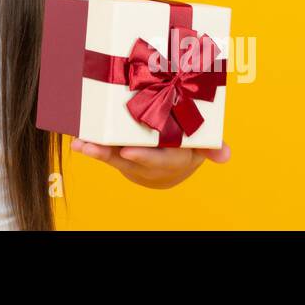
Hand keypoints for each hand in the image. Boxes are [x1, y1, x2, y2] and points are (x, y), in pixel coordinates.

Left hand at [71, 138, 230, 189]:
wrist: (173, 161)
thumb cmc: (188, 141)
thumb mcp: (202, 143)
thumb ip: (211, 145)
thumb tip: (226, 155)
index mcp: (176, 158)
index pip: (162, 160)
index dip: (145, 157)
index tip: (129, 153)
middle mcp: (153, 164)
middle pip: (131, 161)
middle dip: (112, 154)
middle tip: (94, 147)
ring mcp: (135, 161)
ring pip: (115, 159)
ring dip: (97, 152)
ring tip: (80, 144)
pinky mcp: (121, 156)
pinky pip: (107, 152)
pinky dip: (92, 148)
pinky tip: (78, 141)